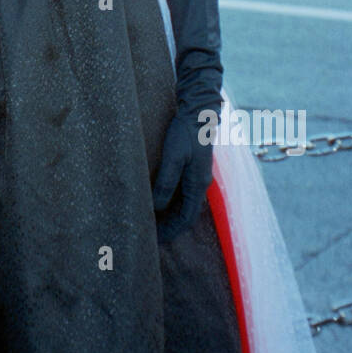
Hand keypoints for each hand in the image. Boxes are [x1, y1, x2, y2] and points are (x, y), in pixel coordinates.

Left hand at [152, 110, 213, 240]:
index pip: (186, 218)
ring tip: (153, 221)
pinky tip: (159, 200)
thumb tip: (157, 207)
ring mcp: (197, 176)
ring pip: (184, 204)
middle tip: (151, 234)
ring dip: (170, 214)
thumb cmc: (185, 134)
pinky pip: (182, 192)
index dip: (171, 231)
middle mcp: (200, 184)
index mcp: (197, 185)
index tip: (156, 239)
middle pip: (185, 214)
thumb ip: (166, 182)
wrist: (198, 113)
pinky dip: (171, 201)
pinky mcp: (192, 168)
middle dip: (170, 226)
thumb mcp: (173, 158)